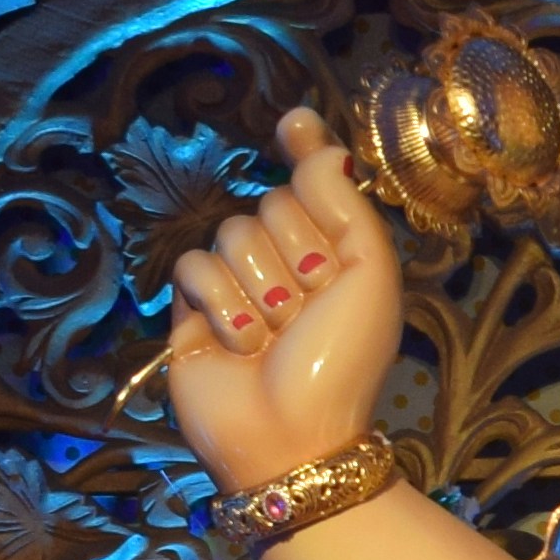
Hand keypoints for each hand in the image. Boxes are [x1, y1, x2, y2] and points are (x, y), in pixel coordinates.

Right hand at [161, 107, 408, 489]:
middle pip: (269, 205)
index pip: (312, 182)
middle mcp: (285, 262)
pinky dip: (220, 304)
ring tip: (274, 335)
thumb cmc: (341, 363)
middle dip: (293, 255)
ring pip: (230, 234)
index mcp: (334, 252)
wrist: (291, 438)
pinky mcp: (192, 309)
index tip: (293, 122)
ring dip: (260, 289)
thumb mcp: (367, 279)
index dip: (304, 149)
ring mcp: (236, 284)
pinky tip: (239, 342)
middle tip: (307, 307)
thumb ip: (346, 207)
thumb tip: (322, 145)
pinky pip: (192, 267)